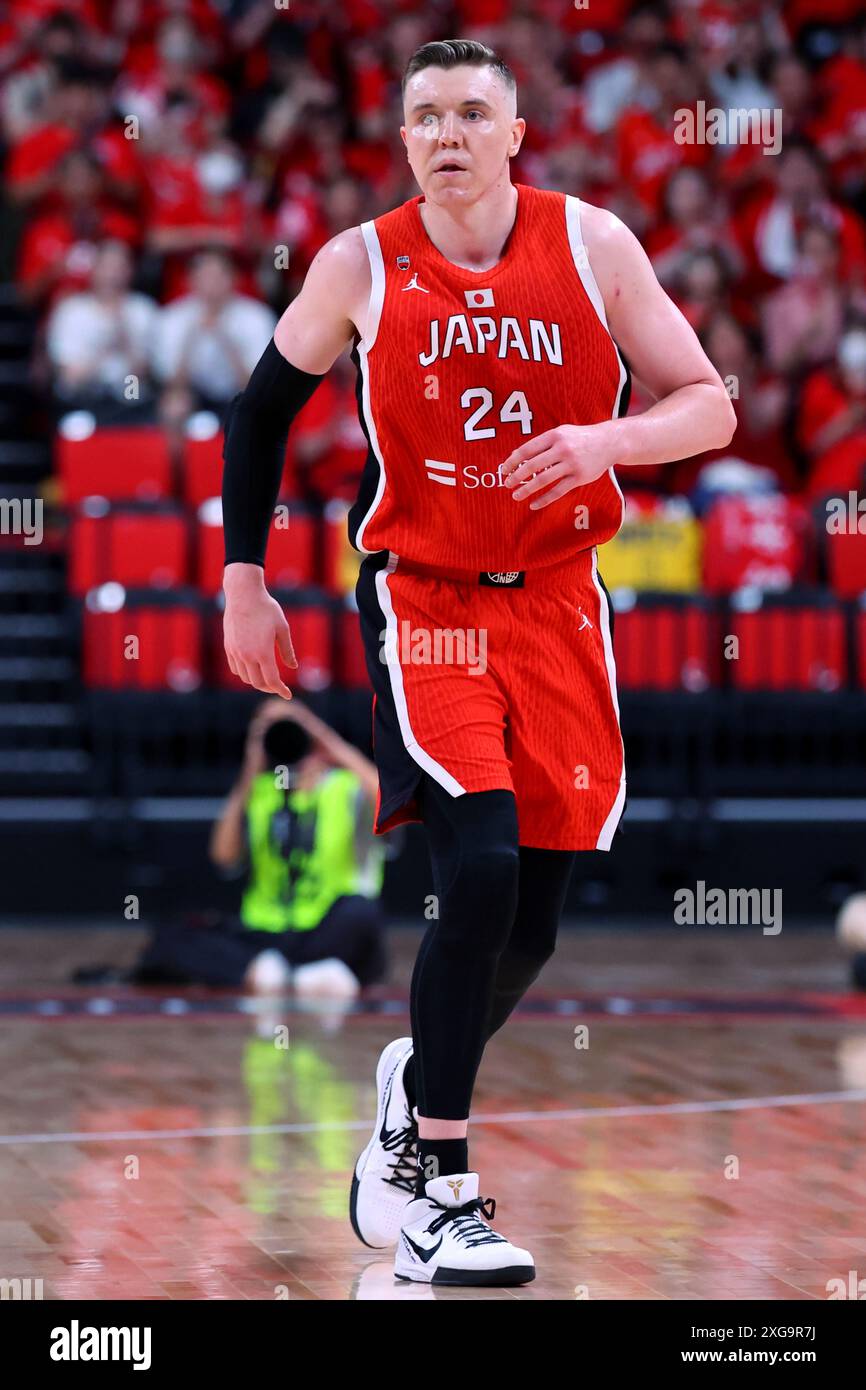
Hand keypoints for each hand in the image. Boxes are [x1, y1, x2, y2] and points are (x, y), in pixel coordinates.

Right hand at [223, 565, 296, 696]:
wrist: (243, 594)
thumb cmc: (266, 609)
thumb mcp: (282, 628)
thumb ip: (287, 650)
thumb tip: (293, 666)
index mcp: (263, 652)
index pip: (272, 680)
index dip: (281, 690)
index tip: (288, 695)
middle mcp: (247, 655)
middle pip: (258, 683)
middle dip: (270, 688)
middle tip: (279, 687)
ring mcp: (236, 652)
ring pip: (245, 678)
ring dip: (256, 681)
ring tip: (266, 678)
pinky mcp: (229, 647)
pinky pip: (235, 668)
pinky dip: (245, 673)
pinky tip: (252, 669)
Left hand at [501, 422, 620, 509]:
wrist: (609, 442)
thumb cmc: (579, 438)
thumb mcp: (561, 433)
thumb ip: (542, 443)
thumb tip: (517, 455)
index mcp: (554, 436)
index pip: (527, 450)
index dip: (513, 461)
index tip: (504, 470)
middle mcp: (562, 449)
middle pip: (532, 466)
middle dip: (516, 476)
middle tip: (507, 484)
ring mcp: (571, 464)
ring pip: (543, 480)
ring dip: (526, 490)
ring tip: (516, 496)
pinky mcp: (579, 477)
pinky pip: (557, 491)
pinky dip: (544, 500)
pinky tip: (533, 505)